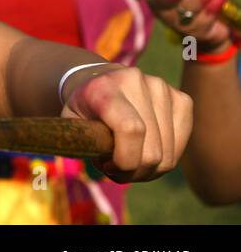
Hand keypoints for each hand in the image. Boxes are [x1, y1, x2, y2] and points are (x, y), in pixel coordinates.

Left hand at [61, 64, 191, 182]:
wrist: (98, 79)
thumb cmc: (83, 108)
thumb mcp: (69, 124)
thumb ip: (84, 143)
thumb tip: (105, 162)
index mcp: (104, 88)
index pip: (131, 130)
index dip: (125, 160)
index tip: (109, 167)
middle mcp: (136, 82)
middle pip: (152, 150)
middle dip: (134, 172)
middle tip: (116, 170)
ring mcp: (162, 88)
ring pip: (168, 154)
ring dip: (148, 170)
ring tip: (127, 160)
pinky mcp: (181, 99)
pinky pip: (180, 146)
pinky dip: (163, 159)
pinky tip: (145, 150)